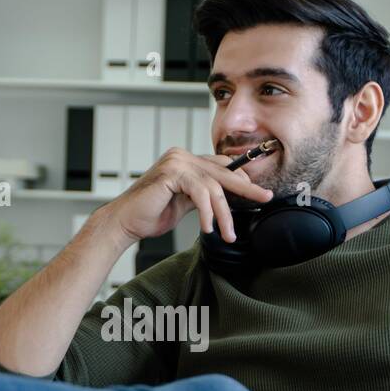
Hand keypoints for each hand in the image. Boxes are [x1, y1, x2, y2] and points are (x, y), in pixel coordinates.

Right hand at [97, 148, 273, 245]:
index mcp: (186, 160)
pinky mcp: (171, 174)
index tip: (258, 193)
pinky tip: (207, 228)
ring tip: (228, 234)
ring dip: (224, 214)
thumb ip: (202, 195)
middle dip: (247, 188)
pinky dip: (207, 212)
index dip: (241, 178)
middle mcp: (182, 156)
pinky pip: (200, 193)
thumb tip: (225, 200)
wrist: (125, 222)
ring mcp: (176, 162)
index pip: (221, 165)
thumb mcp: (184, 203)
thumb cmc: (151, 214)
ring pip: (214, 187)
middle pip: (223, 172)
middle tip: (264, 199)